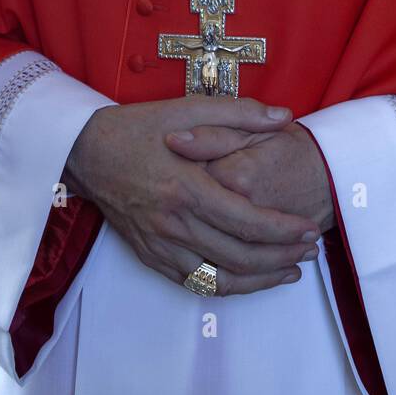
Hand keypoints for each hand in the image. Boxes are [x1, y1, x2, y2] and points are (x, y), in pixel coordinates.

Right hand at [63, 96, 320, 295]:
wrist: (85, 150)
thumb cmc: (139, 127)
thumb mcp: (189, 108)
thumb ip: (240, 113)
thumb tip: (285, 116)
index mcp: (188, 188)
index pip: (248, 222)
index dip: (284, 231)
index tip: (310, 229)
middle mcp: (174, 223)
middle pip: (240, 257)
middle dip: (282, 258)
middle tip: (310, 250)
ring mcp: (160, 244)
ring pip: (219, 279)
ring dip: (260, 280)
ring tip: (289, 271)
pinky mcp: (149, 254)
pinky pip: (194, 282)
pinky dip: (226, 286)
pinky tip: (247, 278)